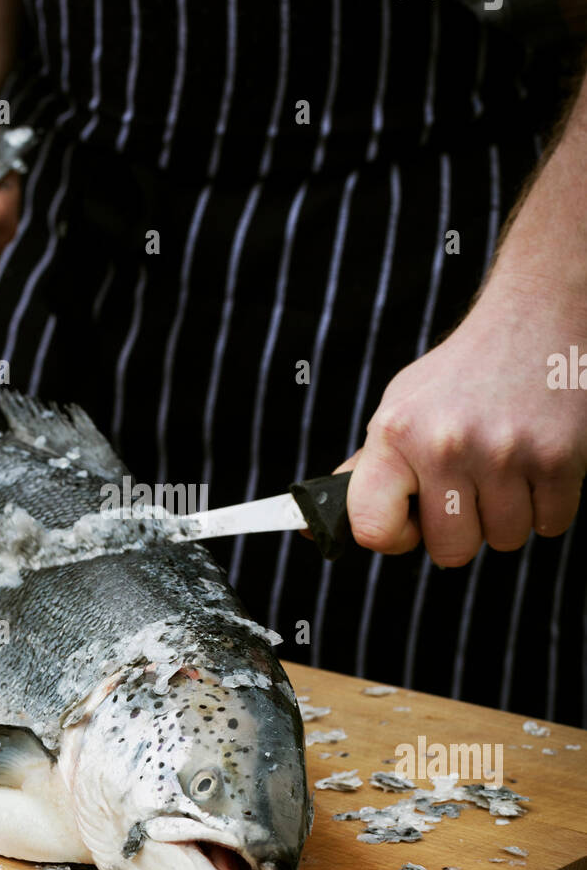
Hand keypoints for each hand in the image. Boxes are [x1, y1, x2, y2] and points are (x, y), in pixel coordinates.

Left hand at [341, 275, 586, 565]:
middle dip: (463, 529)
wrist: (537, 317)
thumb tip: (311, 527)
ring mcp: (504, 453)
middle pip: (450, 552)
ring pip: (504, 540)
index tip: (412, 521)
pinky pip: (551, 525)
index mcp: (394, 434)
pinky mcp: (558, 458)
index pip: (372, 529)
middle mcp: (444, 444)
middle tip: (471, 483)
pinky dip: (548, 504)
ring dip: (509, 514)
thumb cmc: (461, 376)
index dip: (394, 538)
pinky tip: (537, 461)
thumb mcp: (399, 411)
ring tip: (506, 463)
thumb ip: (364, 472)